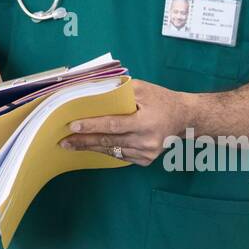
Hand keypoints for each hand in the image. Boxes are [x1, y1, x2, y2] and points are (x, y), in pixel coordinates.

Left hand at [59, 78, 188, 165]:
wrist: (184, 117)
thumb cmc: (161, 99)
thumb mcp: (143, 88)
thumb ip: (119, 89)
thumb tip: (92, 90)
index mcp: (146, 122)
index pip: (113, 125)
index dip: (92, 126)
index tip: (73, 126)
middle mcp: (147, 140)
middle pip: (109, 141)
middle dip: (84, 141)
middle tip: (64, 141)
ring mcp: (147, 153)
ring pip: (113, 150)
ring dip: (91, 147)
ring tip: (72, 145)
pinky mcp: (146, 160)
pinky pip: (120, 155)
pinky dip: (106, 150)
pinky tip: (92, 147)